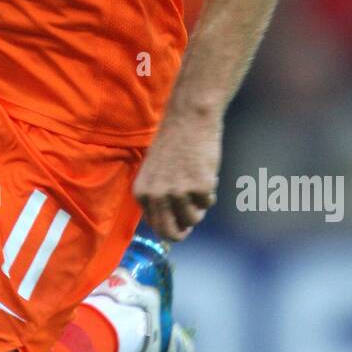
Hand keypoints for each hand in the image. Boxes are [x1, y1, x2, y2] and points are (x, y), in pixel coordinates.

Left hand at [133, 113, 221, 242]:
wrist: (188, 118)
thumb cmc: (173, 144)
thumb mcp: (154, 173)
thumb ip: (157, 197)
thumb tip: (171, 226)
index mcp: (141, 193)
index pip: (155, 226)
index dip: (170, 225)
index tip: (179, 221)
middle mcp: (156, 196)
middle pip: (170, 233)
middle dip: (182, 232)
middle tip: (191, 223)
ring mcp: (178, 193)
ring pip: (193, 219)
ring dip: (199, 206)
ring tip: (198, 184)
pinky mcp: (199, 188)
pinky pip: (208, 203)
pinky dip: (210, 192)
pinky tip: (206, 173)